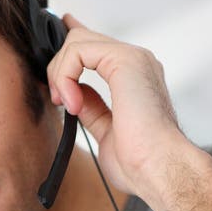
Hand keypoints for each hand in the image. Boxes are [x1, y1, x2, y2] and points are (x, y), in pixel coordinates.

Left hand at [47, 14, 192, 202]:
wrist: (156, 170)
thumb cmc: (139, 161)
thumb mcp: (105, 130)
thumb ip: (92, 108)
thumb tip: (76, 94)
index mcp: (134, 78)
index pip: (95, 48)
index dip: (68, 54)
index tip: (54, 79)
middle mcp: (136, 63)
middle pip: (83, 40)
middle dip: (59, 69)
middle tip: (59, 101)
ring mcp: (132, 58)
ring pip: (77, 42)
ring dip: (60, 74)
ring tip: (66, 105)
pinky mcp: (125, 60)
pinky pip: (78, 50)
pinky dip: (65, 75)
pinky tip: (72, 102)